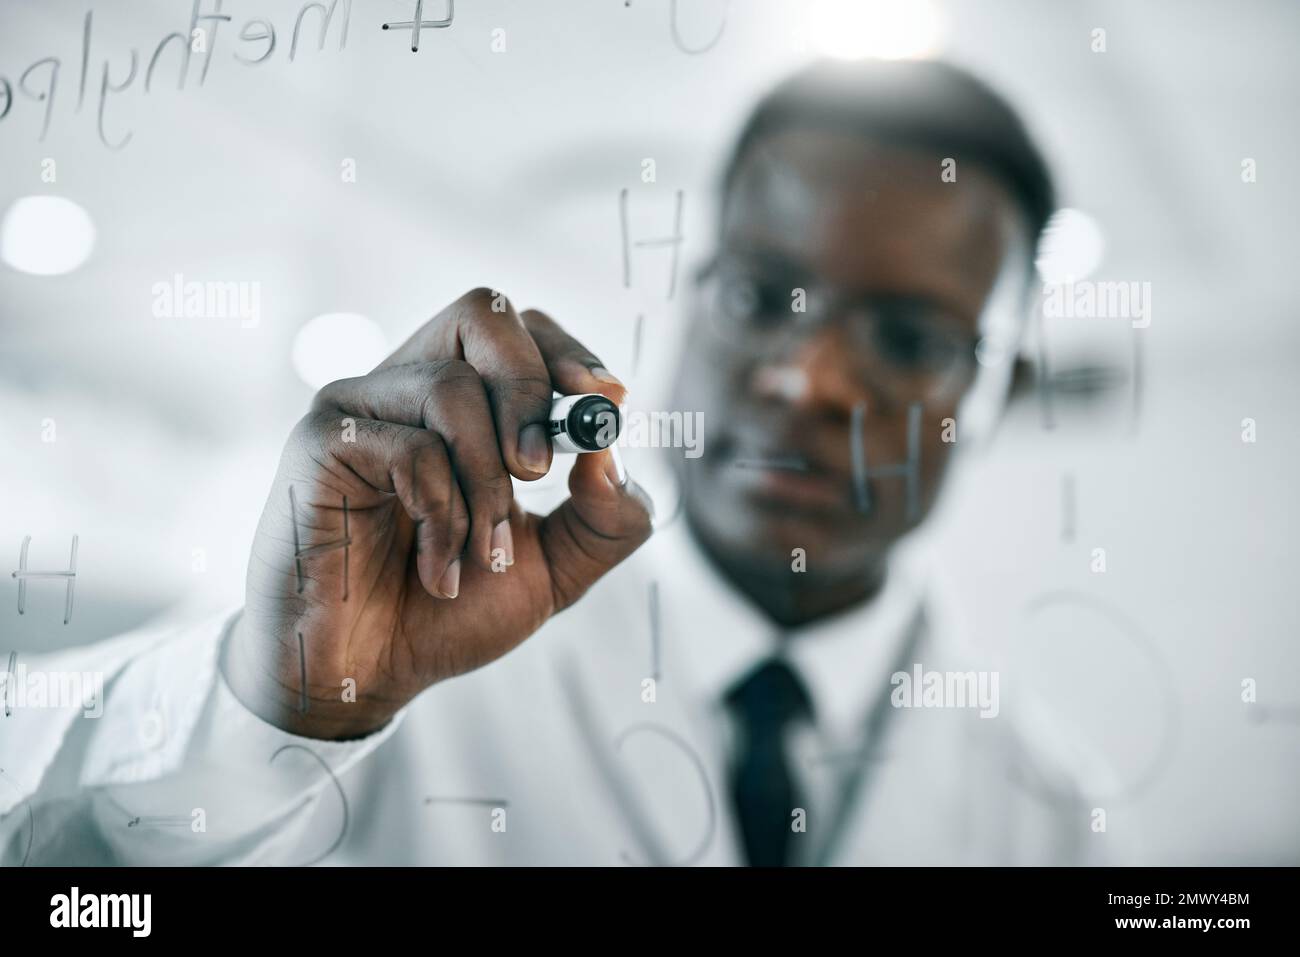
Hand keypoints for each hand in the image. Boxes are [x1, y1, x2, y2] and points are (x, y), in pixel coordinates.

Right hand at [222, 289, 652, 738]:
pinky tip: (437, 570)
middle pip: (484, 315)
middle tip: (540, 472)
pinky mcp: (322, 439)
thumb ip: (605, 518)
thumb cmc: (449, 613)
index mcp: (460, 403)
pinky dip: (443, 516)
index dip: (569, 352)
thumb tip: (611, 452)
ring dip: (489, 486)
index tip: (607, 402)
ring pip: (453, 389)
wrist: (368, 675)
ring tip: (482, 556)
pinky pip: (410, 446)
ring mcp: (359, 406)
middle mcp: (407, 387)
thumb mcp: (556, 568)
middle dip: (532, 391)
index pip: (519, 329)